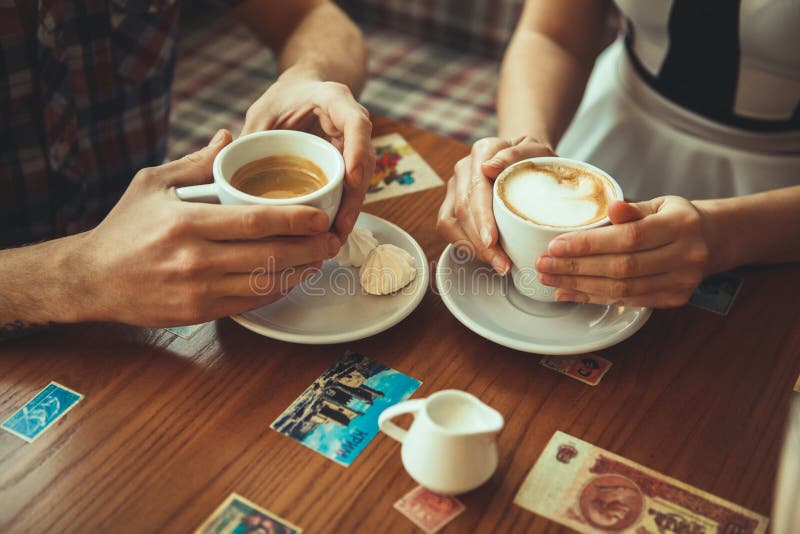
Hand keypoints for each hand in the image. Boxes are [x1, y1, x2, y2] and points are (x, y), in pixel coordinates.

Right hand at [74, 129, 340, 326]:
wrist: (92, 279)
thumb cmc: (124, 227)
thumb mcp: (153, 184)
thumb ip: (196, 163)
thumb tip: (229, 137)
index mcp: (185, 222)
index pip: (254, 221)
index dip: (295, 220)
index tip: (321, 216)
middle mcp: (194, 259)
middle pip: (268, 255)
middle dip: (309, 248)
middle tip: (332, 239)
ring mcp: (198, 290)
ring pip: (264, 282)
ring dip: (300, 272)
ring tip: (320, 258)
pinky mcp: (200, 312)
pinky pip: (250, 302)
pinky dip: (277, 290)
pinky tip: (293, 277)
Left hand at [241, 73, 373, 238]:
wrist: (302, 93)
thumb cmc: (282, 99)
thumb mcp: (263, 112)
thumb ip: (252, 138)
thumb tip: (228, 176)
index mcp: (334, 99)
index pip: (356, 123)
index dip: (357, 151)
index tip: (351, 179)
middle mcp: (352, 123)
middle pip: (363, 161)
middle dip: (354, 198)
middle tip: (339, 227)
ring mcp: (354, 145)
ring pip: (361, 180)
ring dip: (350, 211)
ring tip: (335, 239)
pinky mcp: (349, 164)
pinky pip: (351, 188)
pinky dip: (342, 210)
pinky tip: (331, 233)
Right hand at [436, 135, 553, 273]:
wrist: (524, 157)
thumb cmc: (534, 157)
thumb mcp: (536, 150)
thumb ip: (516, 155)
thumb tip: (489, 168)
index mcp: (482, 152)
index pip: (476, 188)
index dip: (481, 217)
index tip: (493, 240)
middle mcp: (464, 169)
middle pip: (462, 209)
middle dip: (480, 242)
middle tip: (502, 264)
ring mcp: (455, 187)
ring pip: (450, 222)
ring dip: (472, 248)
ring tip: (497, 265)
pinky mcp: (452, 203)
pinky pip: (449, 228)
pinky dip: (466, 246)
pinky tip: (486, 257)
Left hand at [535, 196, 711, 306]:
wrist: (712, 241)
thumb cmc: (676, 218)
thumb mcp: (659, 204)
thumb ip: (633, 209)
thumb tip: (610, 206)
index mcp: (680, 224)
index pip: (628, 237)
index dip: (589, 244)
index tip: (556, 244)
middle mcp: (685, 255)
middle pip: (622, 267)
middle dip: (576, 267)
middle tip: (543, 264)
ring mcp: (682, 281)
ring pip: (623, 289)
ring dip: (579, 285)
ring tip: (550, 278)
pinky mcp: (675, 299)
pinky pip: (628, 301)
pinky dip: (595, 297)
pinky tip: (569, 291)